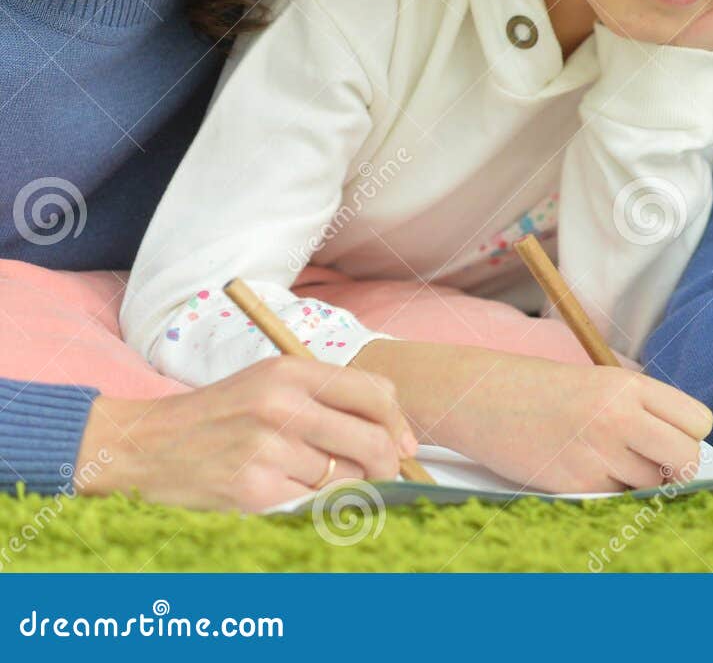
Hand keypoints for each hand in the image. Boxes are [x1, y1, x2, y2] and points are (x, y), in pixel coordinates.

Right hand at [75, 356, 415, 510]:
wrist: (146, 444)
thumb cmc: (220, 414)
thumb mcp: (271, 382)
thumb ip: (330, 396)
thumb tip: (397, 433)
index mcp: (290, 372)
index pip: (375, 393)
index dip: (399, 422)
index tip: (405, 442)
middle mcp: (282, 406)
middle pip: (372, 440)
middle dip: (388, 463)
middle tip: (386, 472)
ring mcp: (268, 449)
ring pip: (346, 476)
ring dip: (345, 483)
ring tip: (315, 474)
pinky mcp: (254, 490)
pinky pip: (313, 501)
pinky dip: (312, 500)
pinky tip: (288, 487)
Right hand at [352, 341, 712, 493]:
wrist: (480, 397)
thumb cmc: (542, 389)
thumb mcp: (601, 383)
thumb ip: (642, 410)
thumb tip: (683, 453)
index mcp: (629, 385)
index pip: (698, 421)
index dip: (689, 435)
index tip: (673, 439)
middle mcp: (619, 417)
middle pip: (687, 458)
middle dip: (678, 468)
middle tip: (655, 464)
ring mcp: (598, 452)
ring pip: (653, 485)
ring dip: (639, 482)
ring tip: (605, 460)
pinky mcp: (575, 484)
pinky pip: (616, 499)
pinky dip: (609, 492)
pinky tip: (582, 470)